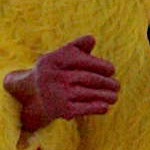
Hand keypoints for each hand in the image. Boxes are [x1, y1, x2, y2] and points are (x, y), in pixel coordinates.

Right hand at [3, 35, 118, 135]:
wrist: (32, 97)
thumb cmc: (54, 72)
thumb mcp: (59, 57)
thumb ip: (76, 46)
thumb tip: (92, 39)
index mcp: (52, 60)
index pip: (80, 60)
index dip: (99, 65)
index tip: (112, 70)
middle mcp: (52, 77)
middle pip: (86, 77)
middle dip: (105, 82)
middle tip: (117, 85)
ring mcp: (56, 94)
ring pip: (87, 93)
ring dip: (105, 95)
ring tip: (114, 96)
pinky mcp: (59, 110)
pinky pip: (82, 109)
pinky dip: (96, 108)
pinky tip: (105, 107)